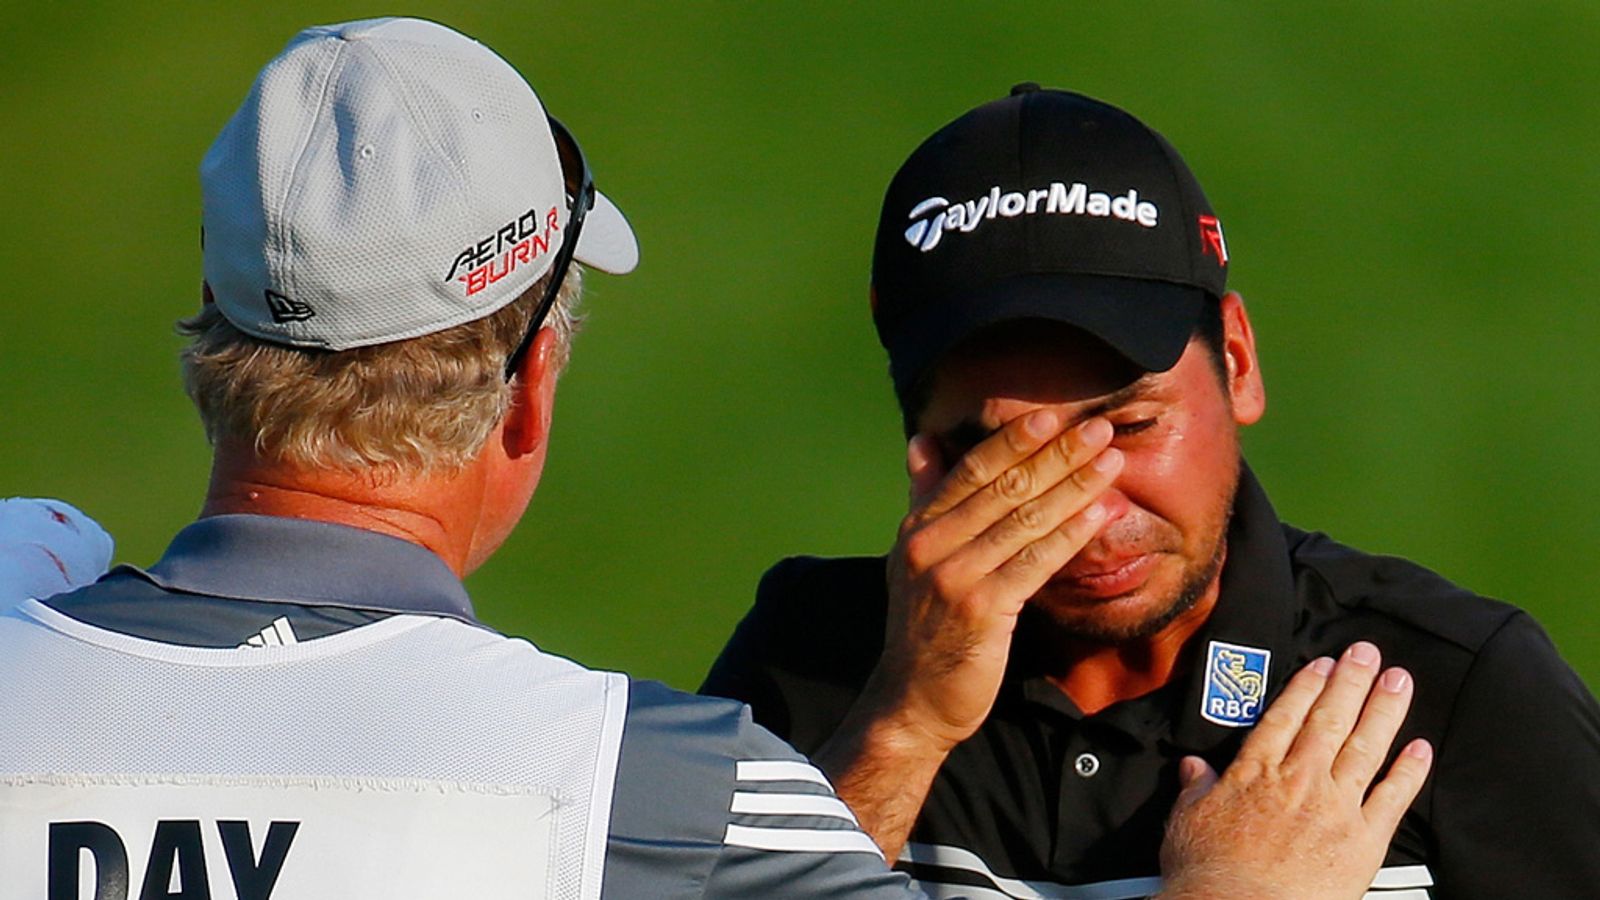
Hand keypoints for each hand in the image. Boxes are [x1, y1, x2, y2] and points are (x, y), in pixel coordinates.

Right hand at [863, 410, 1122, 751]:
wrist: (912, 699)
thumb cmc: (923, 627)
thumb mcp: (912, 557)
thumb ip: (924, 497)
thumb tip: (922, 441)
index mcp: (916, 527)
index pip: (970, 470)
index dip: (1013, 441)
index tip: (1052, 416)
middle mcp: (929, 545)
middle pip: (1004, 487)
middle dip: (1056, 455)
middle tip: (1098, 429)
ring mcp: (953, 576)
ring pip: (1024, 520)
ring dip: (1074, 487)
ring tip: (1111, 463)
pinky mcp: (981, 609)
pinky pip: (1034, 562)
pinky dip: (1069, 534)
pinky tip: (1099, 514)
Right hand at [1158, 642, 1432, 899]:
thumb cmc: (1208, 873)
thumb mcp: (1187, 820)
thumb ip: (1196, 788)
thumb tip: (1192, 767)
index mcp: (1256, 771)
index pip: (1286, 716)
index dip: (1307, 686)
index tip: (1324, 664)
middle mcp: (1300, 780)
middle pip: (1331, 719)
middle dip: (1351, 681)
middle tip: (1367, 652)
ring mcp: (1335, 807)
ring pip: (1366, 747)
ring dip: (1384, 710)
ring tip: (1399, 680)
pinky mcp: (1363, 840)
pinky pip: (1392, 798)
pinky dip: (1409, 772)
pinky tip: (1421, 748)